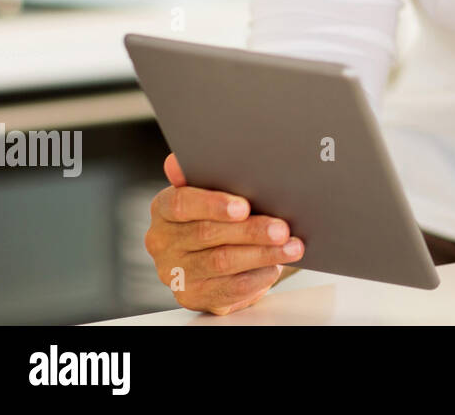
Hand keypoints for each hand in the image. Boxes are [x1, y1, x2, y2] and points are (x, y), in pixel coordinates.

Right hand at [143, 153, 304, 315]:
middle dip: (250, 231)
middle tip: (282, 228)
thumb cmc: (218, 213)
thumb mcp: (211, 190)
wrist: (213, 258)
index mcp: (164, 209)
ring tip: (291, 247)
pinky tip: (275, 267)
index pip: (181, 204)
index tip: (243, 206)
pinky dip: (257, 277)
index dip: (213, 204)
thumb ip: (206, 173)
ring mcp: (176, 272)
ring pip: (222, 262)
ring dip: (262, 254)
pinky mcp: (193, 296)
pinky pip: (229, 288)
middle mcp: (163, 242)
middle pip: (207, 234)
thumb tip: (181, 159)